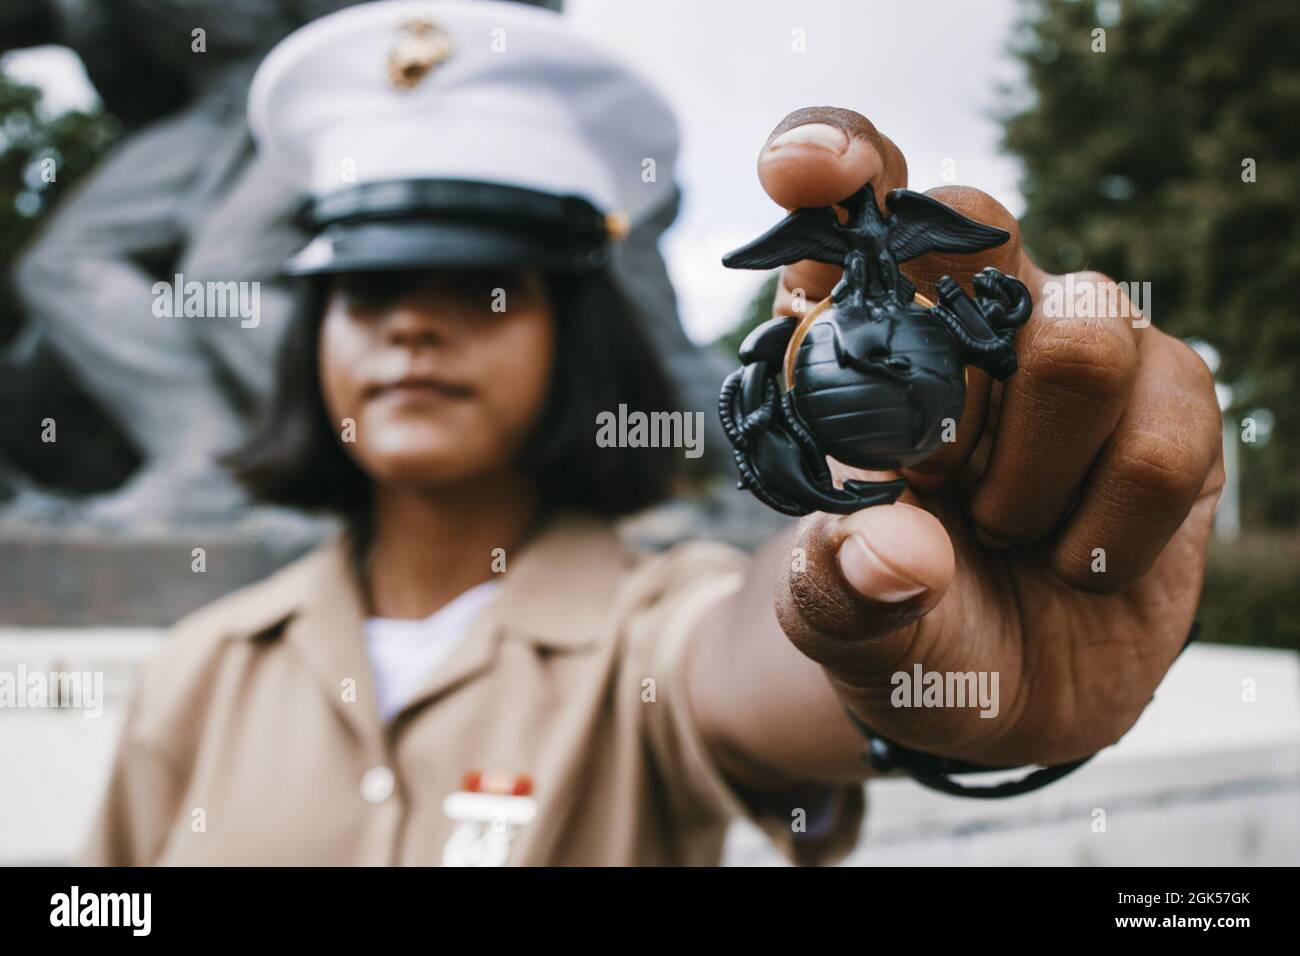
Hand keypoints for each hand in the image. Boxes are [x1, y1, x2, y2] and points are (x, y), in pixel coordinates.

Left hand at [761, 108, 1223, 765]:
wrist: (1011, 696)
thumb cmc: (907, 630)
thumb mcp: (845, 630)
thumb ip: (841, 597)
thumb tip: (894, 551)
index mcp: (862, 342)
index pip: (849, 212)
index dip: (831, 158)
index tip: (804, 174)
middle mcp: (969, 319)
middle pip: (975, 221)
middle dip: (948, 376)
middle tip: (929, 476)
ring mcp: (1077, 349)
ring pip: (1080, 337)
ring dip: (1031, 473)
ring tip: (1005, 531)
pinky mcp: (1172, 403)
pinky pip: (1164, 431)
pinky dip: (1108, 526)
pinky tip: (1078, 558)